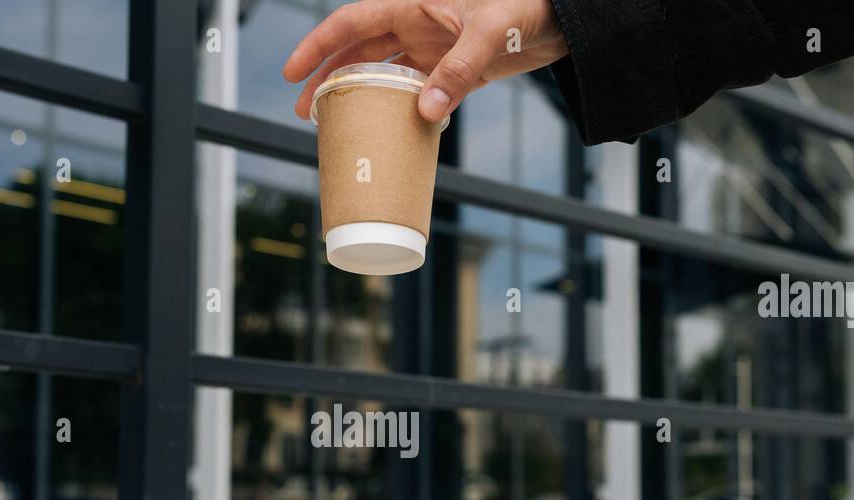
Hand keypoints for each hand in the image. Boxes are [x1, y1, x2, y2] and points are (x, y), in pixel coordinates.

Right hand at [283, 0, 567, 123]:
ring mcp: (432, 48)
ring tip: (333, 124)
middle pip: (357, 51)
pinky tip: (385, 132)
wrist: (562, 19)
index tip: (292, 72)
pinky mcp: (452, 71)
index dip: (318, 46)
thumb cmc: (527, 6)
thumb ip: (457, 72)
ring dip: (357, 96)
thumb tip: (425, 112)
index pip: (351, 23)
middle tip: (305, 111)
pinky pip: (414, 93)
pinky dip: (398, 111)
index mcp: (412, 3)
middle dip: (327, 78)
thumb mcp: (490, 35)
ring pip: (381, 73)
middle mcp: (416, 24)